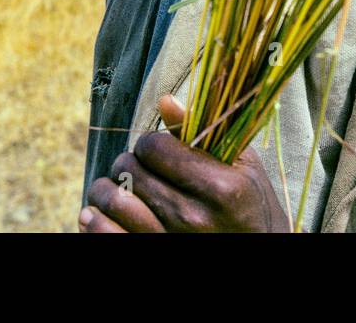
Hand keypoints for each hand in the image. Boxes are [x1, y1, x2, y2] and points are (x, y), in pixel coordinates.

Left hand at [79, 94, 290, 232]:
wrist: (262, 250)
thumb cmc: (252, 205)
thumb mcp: (242, 166)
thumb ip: (203, 132)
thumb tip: (164, 101)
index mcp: (219, 188)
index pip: (155, 147)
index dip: (151, 141)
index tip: (157, 149)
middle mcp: (193, 217)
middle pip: (130, 170)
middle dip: (129, 162)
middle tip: (136, 167)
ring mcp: (171, 241)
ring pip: (112, 201)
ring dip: (105, 188)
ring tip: (114, 187)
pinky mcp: (153, 256)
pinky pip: (105, 235)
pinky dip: (93, 221)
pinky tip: (96, 213)